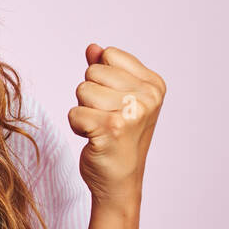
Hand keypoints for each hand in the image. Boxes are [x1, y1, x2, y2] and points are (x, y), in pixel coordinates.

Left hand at [67, 44, 165, 205]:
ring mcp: (131, 112)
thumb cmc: (118, 138)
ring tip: (101, 128)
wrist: (120, 181)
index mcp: (154, 85)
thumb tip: (92, 47)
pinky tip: (94, 139)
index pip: (109, 55)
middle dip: (90, 95)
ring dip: (84, 111)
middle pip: (93, 72)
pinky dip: (77, 126)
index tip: (115, 102)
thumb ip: (106, 69)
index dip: (102, 78)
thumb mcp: (118, 98)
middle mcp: (148, 96)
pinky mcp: (111, 127)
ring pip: (82, 90)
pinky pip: (74, 112)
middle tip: (106, 118)